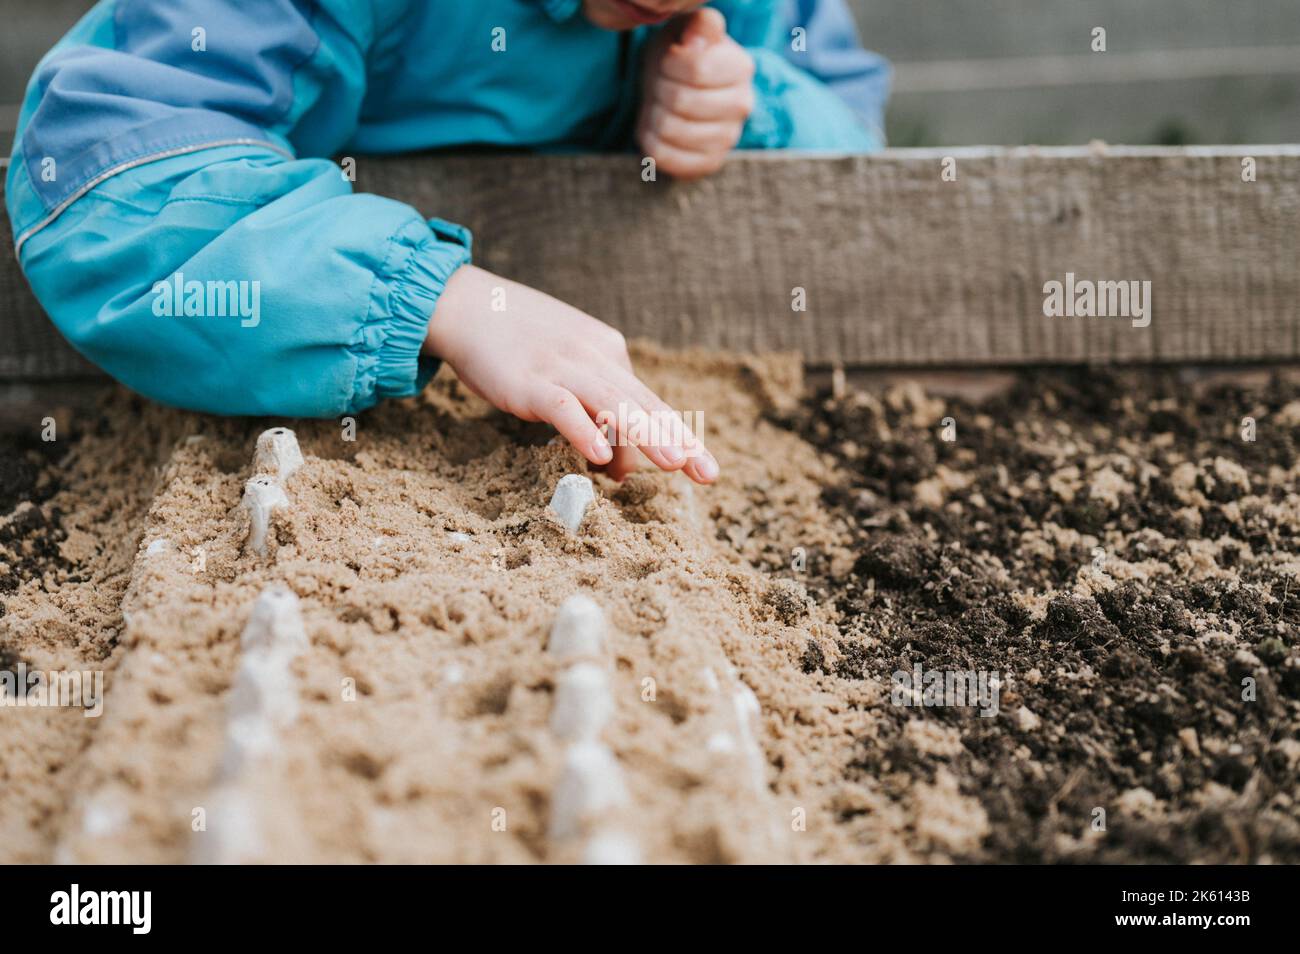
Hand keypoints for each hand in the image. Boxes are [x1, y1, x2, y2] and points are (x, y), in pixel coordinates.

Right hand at [424, 265, 718, 483]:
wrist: (465, 305)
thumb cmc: (516, 344)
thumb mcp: (564, 374)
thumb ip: (594, 414)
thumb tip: (620, 468)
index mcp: (607, 352)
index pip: (649, 400)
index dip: (679, 435)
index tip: (705, 466)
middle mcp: (593, 357)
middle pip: (642, 403)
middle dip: (677, 439)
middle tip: (707, 472)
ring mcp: (561, 367)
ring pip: (612, 402)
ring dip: (645, 433)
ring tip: (673, 463)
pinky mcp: (528, 380)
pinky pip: (562, 407)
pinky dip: (583, 429)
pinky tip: (600, 454)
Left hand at [636, 8, 754, 179]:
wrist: (680, 90)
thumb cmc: (680, 56)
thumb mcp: (687, 30)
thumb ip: (698, 26)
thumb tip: (696, 43)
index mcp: (740, 67)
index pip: (696, 69)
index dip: (669, 63)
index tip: (668, 61)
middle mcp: (742, 105)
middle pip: (680, 101)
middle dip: (658, 88)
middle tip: (660, 84)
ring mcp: (727, 139)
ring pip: (669, 129)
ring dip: (652, 113)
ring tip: (659, 104)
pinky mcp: (708, 163)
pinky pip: (663, 156)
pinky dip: (650, 139)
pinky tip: (658, 127)